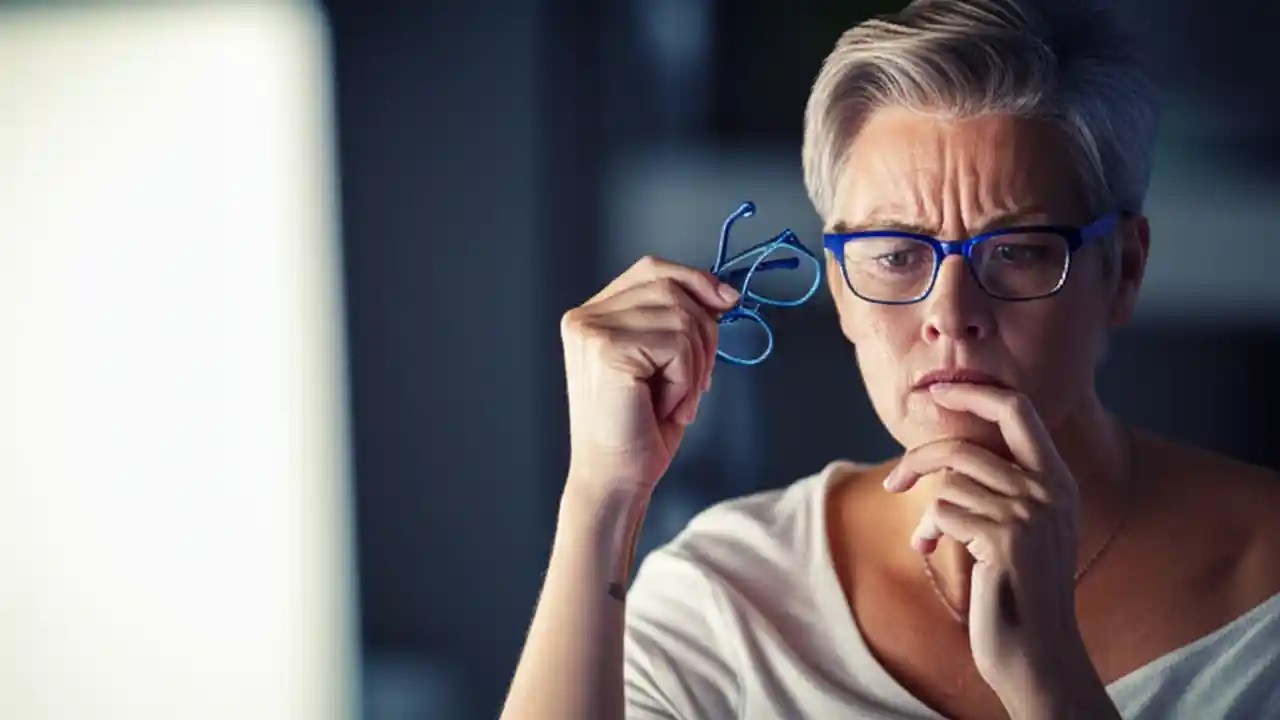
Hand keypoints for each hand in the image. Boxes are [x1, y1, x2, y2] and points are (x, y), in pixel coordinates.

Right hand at [560, 255, 738, 501]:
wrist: (616, 478)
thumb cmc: (640, 428)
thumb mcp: (666, 362)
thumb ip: (680, 321)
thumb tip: (723, 293)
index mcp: (594, 315)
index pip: (651, 269)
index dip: (695, 280)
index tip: (728, 302)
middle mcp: (585, 316)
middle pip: (670, 287)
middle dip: (704, 331)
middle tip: (699, 379)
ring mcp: (592, 330)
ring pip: (681, 316)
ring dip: (695, 364)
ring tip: (677, 399)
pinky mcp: (606, 349)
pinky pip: (677, 345)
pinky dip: (686, 380)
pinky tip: (667, 407)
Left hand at [883, 383, 1114, 715]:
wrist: (1035, 651)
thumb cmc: (1016, 590)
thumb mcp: (1020, 528)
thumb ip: (1001, 485)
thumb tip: (945, 454)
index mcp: (1058, 479)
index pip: (1018, 409)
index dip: (973, 394)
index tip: (935, 393)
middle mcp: (1050, 489)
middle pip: (965, 446)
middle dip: (920, 459)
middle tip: (895, 481)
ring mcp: (1030, 513)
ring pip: (948, 484)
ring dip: (928, 514)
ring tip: (928, 540)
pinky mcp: (1006, 539)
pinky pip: (942, 512)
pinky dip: (928, 531)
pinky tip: (933, 552)